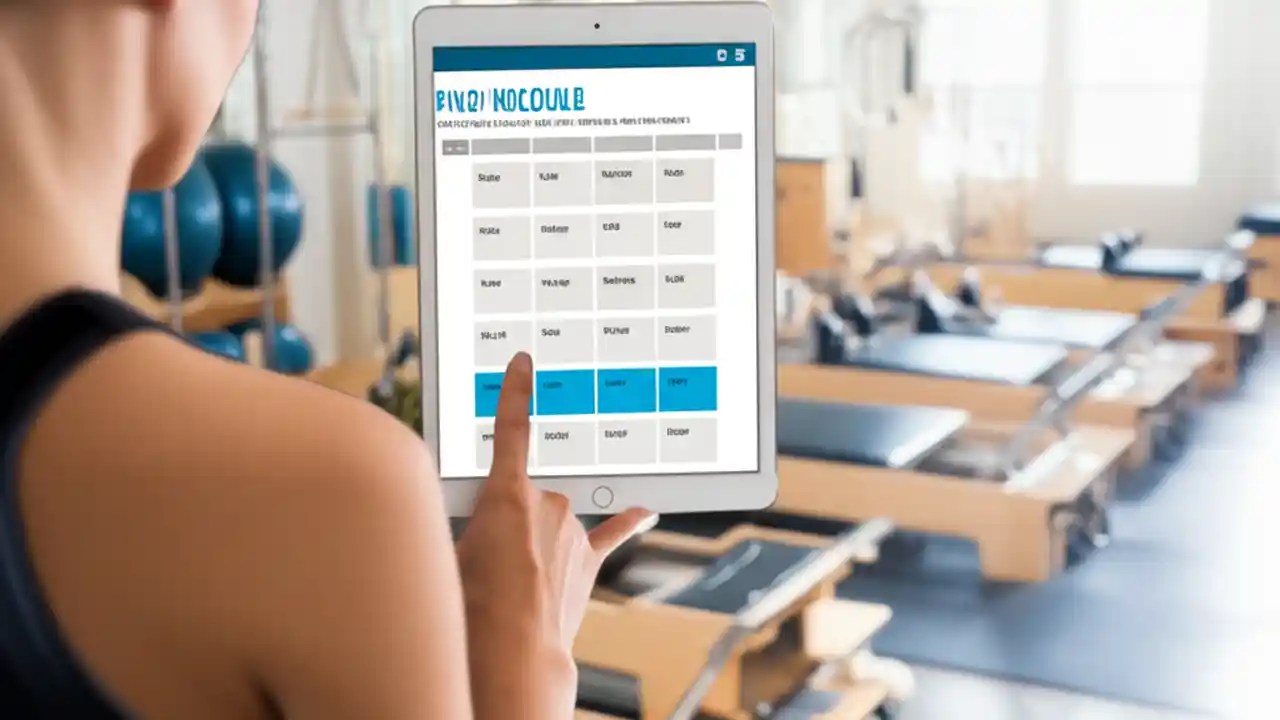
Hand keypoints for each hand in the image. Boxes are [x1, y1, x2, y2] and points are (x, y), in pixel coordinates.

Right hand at [457, 352, 654, 719]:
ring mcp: (573, 531)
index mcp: (507, 494)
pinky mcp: (588, 559)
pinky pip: (611, 533)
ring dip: (535, 543)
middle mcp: (548, 503)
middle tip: (486, 561)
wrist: (513, 650)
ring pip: (551, 521)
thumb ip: (468, 523)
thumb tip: (479, 529)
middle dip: (507, 522)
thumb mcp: (451, 551)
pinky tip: (646, 510)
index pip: (510, 430)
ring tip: (513, 584)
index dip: (514, 393)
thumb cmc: (474, 604)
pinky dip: (627, 521)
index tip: (524, 363)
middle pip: (525, 496)